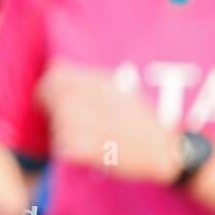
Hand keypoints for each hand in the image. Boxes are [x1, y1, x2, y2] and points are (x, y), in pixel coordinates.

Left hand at [36, 60, 178, 183]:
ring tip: (83, 136)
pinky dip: (69, 149)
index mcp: (103, 84)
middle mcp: (98, 100)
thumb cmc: (138, 121)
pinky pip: (65, 147)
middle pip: (55, 102)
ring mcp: (97, 124)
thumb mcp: (117, 90)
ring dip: (63, 132)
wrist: (167, 151)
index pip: (56, 80)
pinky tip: (83, 151)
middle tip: (69, 121)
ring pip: (59, 125)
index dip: (47, 90)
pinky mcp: (95, 150)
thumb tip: (55, 63)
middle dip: (53, 111)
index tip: (49, 100)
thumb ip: (83, 77)